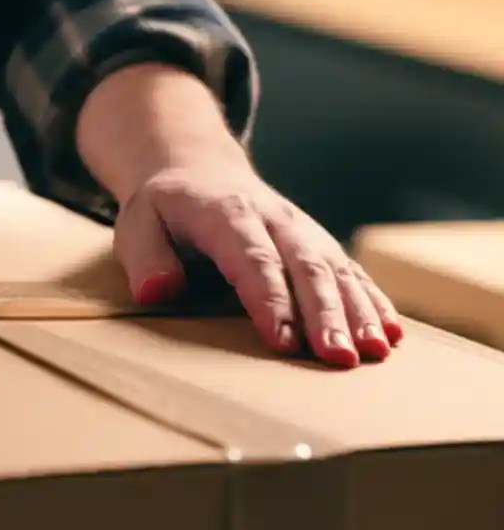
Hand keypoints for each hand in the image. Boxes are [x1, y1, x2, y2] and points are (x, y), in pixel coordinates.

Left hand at [114, 164, 401, 366]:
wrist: (197, 170)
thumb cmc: (164, 209)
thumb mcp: (137, 225)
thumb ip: (146, 259)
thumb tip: (159, 291)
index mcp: (226, 214)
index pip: (252, 259)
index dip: (269, 300)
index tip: (282, 341)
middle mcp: (274, 220)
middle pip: (305, 267)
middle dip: (325, 315)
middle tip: (339, 359)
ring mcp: (302, 231)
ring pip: (336, 270)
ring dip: (358, 312)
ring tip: (375, 352)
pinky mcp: (317, 244)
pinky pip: (350, 272)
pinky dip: (373, 301)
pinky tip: (391, 332)